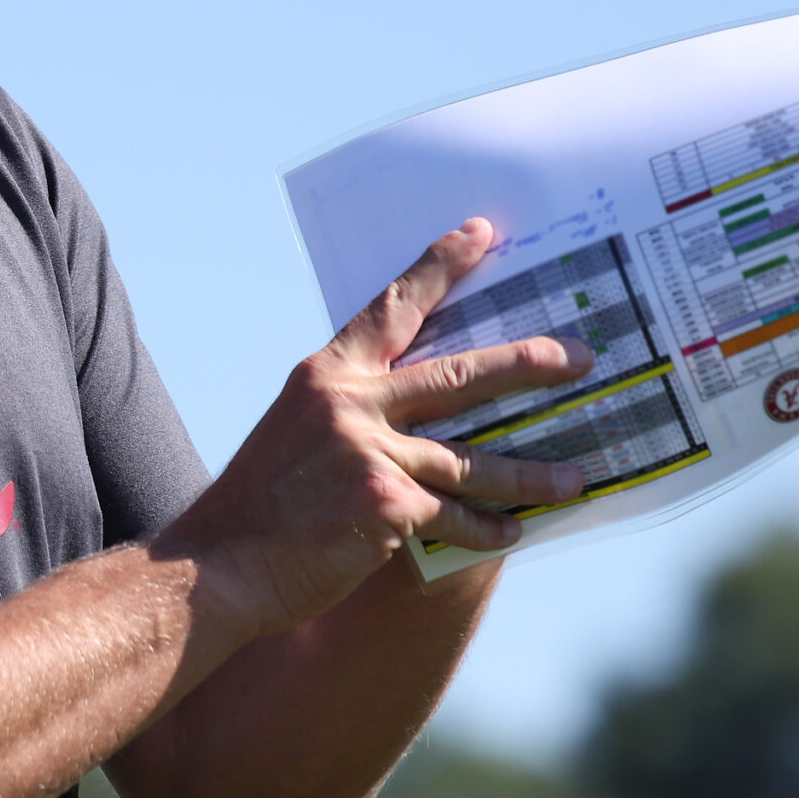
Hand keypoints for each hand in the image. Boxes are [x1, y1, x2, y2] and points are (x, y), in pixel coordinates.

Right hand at [162, 217, 592, 636]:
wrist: (218, 564)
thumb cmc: (260, 503)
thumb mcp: (296, 432)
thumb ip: (353, 412)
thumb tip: (425, 412)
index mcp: (326, 375)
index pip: (392, 307)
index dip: (440, 267)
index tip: (481, 233)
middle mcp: (349, 403)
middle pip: (459, 374)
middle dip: (528, 364)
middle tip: (581, 358)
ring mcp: (369, 453)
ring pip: (472, 458)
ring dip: (531, 472)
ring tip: (575, 477)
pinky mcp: (386, 506)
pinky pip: (455, 516)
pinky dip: (487, 530)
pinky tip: (513, 534)